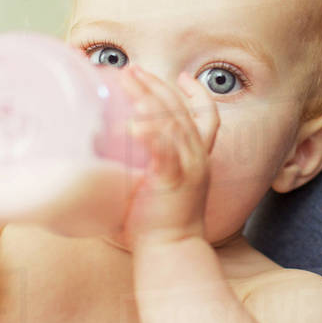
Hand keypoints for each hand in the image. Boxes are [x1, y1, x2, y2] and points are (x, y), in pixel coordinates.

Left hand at [119, 65, 219, 246]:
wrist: (172, 252)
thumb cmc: (159, 225)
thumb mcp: (161, 186)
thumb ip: (147, 165)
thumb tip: (114, 150)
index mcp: (198, 158)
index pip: (208, 117)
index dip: (197, 94)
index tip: (183, 76)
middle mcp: (198, 159)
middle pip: (181, 110)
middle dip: (155, 85)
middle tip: (131, 69)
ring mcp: (188, 169)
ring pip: (173, 124)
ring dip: (149, 99)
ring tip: (128, 82)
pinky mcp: (173, 182)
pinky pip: (164, 153)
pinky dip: (150, 136)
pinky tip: (133, 124)